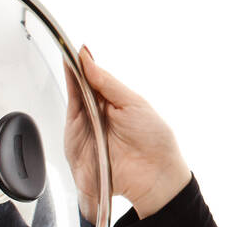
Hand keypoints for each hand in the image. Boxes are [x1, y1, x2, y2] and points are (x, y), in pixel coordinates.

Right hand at [64, 46, 191, 221]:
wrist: (155, 176)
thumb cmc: (154, 141)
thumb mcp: (134, 103)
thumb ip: (108, 83)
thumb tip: (88, 60)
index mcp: (111, 103)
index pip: (91, 80)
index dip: (82, 66)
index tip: (75, 50)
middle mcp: (95, 117)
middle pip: (78, 90)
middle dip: (73, 72)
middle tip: (71, 55)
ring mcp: (84, 132)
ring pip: (72, 104)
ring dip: (72, 86)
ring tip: (73, 67)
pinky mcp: (75, 147)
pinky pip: (69, 124)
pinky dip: (71, 107)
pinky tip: (74, 92)